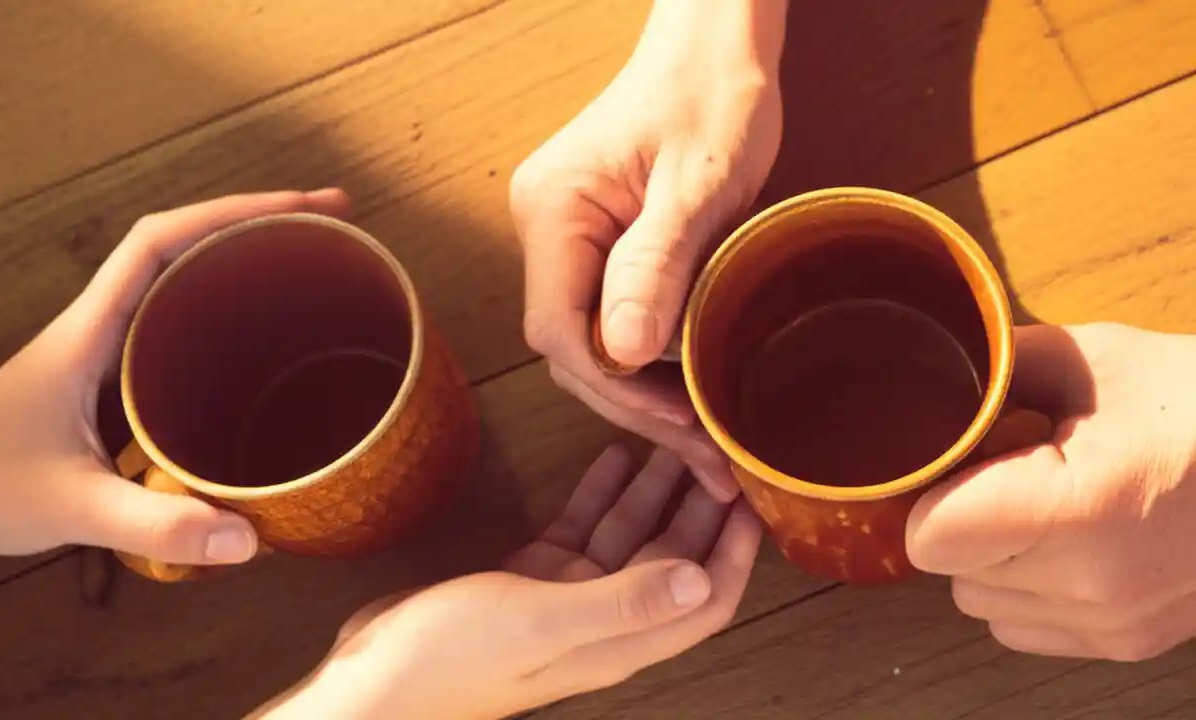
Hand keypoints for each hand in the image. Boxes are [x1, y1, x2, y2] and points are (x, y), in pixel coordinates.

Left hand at [0, 190, 350, 565]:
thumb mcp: (73, 507)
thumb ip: (157, 527)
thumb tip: (251, 540)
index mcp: (93, 329)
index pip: (163, 239)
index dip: (235, 212)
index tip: (303, 209)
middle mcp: (104, 324)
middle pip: (185, 243)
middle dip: (259, 224)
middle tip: (333, 229)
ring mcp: (108, 347)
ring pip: (183, 280)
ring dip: (244, 263)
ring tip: (314, 269)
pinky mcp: (113, 378)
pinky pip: (179, 326)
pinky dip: (226, 315)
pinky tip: (264, 346)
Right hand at [253, 446, 762, 718]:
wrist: (370, 680)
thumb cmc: (452, 660)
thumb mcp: (541, 622)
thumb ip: (624, 601)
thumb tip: (705, 579)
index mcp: (619, 640)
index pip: (705, 601)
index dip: (736, 554)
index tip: (754, 496)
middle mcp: (602, 620)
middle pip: (673, 560)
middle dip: (700, 508)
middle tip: (719, 447)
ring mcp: (564, 597)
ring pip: (627, 537)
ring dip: (653, 491)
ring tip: (673, 436)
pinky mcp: (528, 578)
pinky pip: (580, 528)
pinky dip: (599, 493)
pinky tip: (613, 455)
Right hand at [509, 0, 787, 499]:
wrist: (716, 51)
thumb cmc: (713, 97)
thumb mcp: (698, 181)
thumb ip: (657, 263)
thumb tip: (622, 352)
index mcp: (552, 210)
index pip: (558, 329)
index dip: (616, 388)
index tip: (682, 423)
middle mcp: (543, 228)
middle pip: (571, 346)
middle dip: (636, 405)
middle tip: (707, 455)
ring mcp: (566, 238)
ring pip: (591, 340)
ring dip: (646, 392)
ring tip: (708, 440)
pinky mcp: (596, 245)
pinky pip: (610, 316)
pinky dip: (651, 360)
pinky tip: (692, 393)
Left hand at [907, 323, 1195, 661]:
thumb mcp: (1098, 358)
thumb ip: (1002, 366)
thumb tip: (943, 367)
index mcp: (1078, 508)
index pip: (931, 536)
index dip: (934, 492)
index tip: (964, 460)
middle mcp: (1092, 583)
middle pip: (951, 569)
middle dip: (964, 517)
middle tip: (1012, 468)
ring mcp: (1113, 623)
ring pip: (981, 602)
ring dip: (994, 556)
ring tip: (1047, 500)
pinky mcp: (1127, 643)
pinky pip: (1023, 626)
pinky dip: (1027, 587)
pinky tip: (1068, 538)